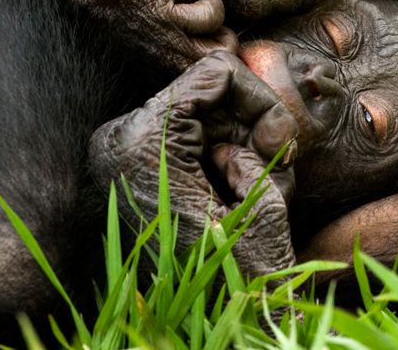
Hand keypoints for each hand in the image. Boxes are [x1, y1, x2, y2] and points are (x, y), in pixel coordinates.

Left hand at [89, 51, 298, 276]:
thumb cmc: (224, 287)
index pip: (216, 73)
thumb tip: (249, 129)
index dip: (262, 100)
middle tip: (272, 174)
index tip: (280, 145)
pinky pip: (184, 144)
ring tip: (248, 199)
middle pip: (207, 96)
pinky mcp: (124, 173)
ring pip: (199, 120)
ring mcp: (117, 156)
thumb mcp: (263, 209)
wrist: (184, 340)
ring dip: (237, 150)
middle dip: (251, 129)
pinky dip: (215, 165)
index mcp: (143, 141)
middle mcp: (120, 140)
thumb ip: (261, 143)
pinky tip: (225, 204)